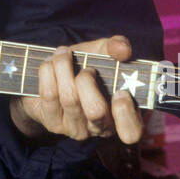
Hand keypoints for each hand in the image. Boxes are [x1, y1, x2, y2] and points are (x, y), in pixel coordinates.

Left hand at [11, 35, 141, 143]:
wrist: (56, 75)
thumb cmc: (87, 65)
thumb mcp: (104, 53)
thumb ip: (116, 47)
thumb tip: (122, 48)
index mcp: (121, 116)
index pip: (131, 131)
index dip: (126, 113)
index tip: (120, 92)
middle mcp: (99, 127)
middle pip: (95, 111)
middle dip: (87, 81)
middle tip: (86, 68)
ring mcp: (75, 128)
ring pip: (69, 99)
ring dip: (64, 68)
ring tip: (63, 54)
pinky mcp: (53, 123)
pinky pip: (49, 95)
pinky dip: (48, 72)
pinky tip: (50, 63)